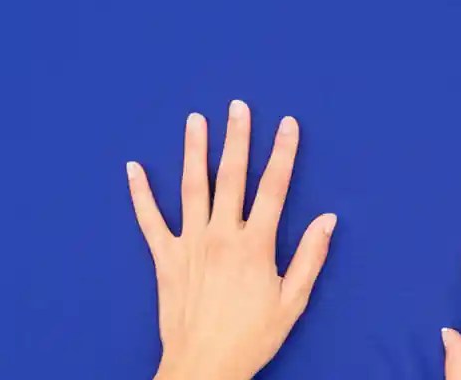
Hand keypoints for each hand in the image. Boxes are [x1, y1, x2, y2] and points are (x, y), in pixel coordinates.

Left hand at [126, 100, 337, 379]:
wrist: (204, 367)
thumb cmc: (252, 338)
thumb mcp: (293, 302)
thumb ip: (310, 257)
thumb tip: (327, 219)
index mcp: (255, 245)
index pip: (273, 188)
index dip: (282, 153)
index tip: (287, 124)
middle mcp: (221, 236)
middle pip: (232, 176)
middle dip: (237, 138)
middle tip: (238, 106)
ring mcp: (189, 244)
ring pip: (193, 187)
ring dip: (194, 150)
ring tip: (196, 119)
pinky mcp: (165, 258)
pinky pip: (149, 219)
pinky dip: (140, 193)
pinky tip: (133, 168)